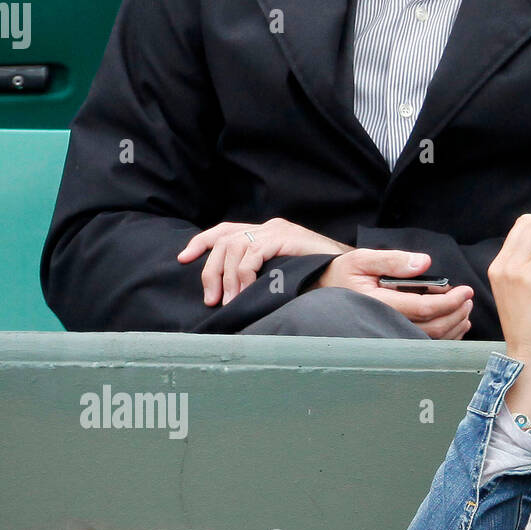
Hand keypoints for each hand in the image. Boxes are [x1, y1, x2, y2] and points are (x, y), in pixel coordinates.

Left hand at [178, 218, 347, 306]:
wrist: (347, 273)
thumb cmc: (319, 280)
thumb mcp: (282, 276)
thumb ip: (261, 276)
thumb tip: (232, 294)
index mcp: (265, 233)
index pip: (225, 231)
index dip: (201, 242)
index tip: (183, 258)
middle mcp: (267, 227)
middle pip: (223, 241)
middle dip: (210, 270)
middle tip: (211, 298)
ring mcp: (275, 230)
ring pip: (233, 248)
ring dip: (226, 278)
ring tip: (229, 301)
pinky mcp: (283, 237)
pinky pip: (252, 254)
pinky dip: (243, 275)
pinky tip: (244, 293)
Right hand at [313, 249, 473, 339]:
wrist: (327, 291)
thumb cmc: (345, 274)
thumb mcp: (364, 259)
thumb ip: (393, 260)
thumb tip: (424, 262)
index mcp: (379, 305)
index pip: (423, 308)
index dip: (449, 301)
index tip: (465, 290)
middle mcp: (386, 325)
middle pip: (433, 328)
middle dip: (456, 312)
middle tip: (468, 298)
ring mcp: (391, 335)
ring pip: (432, 339)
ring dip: (454, 324)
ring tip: (465, 308)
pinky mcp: (395, 338)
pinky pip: (426, 343)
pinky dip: (446, 335)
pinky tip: (455, 323)